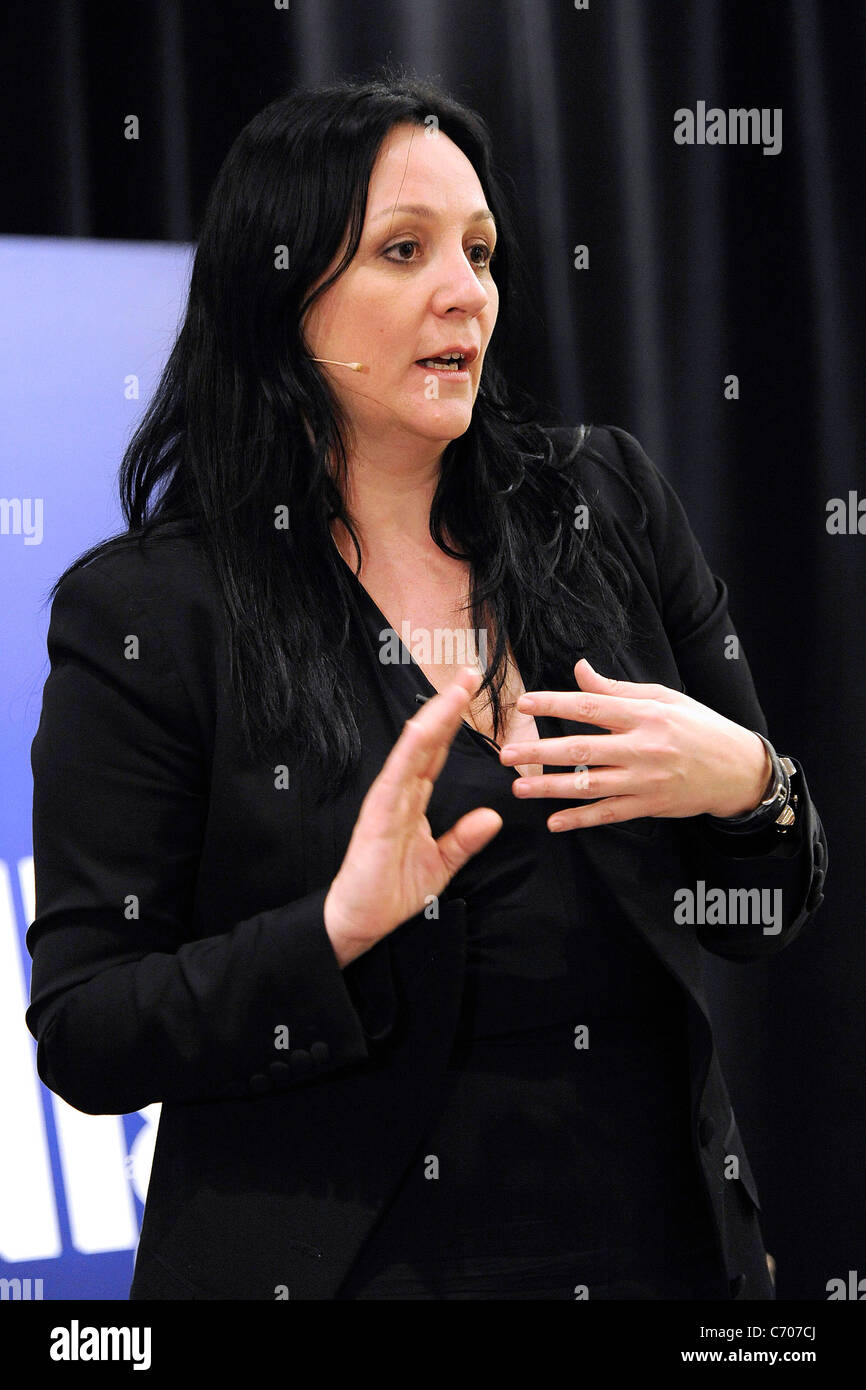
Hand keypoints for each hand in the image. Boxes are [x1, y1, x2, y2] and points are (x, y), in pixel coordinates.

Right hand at [324, 667, 502, 962]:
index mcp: (412, 800)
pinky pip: (394, 778)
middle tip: (469, 674)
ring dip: (433, 718)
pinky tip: (420, 730)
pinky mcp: (378, 817)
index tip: (471, 693)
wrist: (360, 921)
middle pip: (426, 741)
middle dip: (447, 706)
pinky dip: (408, 752)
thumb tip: (493, 816)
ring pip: (412, 750)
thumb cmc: (390, 891)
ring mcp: (386, 801)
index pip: (436, 753)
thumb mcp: (441, 865)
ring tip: (454, 691)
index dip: (453, 722)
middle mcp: (398, 792)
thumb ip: (464, 840)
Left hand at [498, 658, 771, 831]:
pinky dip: (580, 820)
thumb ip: (616, 689)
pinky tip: (553, 822)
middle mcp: (642, 748)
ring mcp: (645, 781)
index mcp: (644, 715)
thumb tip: (579, 669)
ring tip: (519, 789)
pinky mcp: (649, 806)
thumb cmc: (699, 728)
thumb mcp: (664, 699)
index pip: (590, 708)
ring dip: (551, 788)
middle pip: (582, 749)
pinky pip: (608, 814)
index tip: (523, 704)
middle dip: (540, 752)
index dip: (554, 705)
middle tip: (507, 755)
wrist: (738, 770)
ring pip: (590, 785)